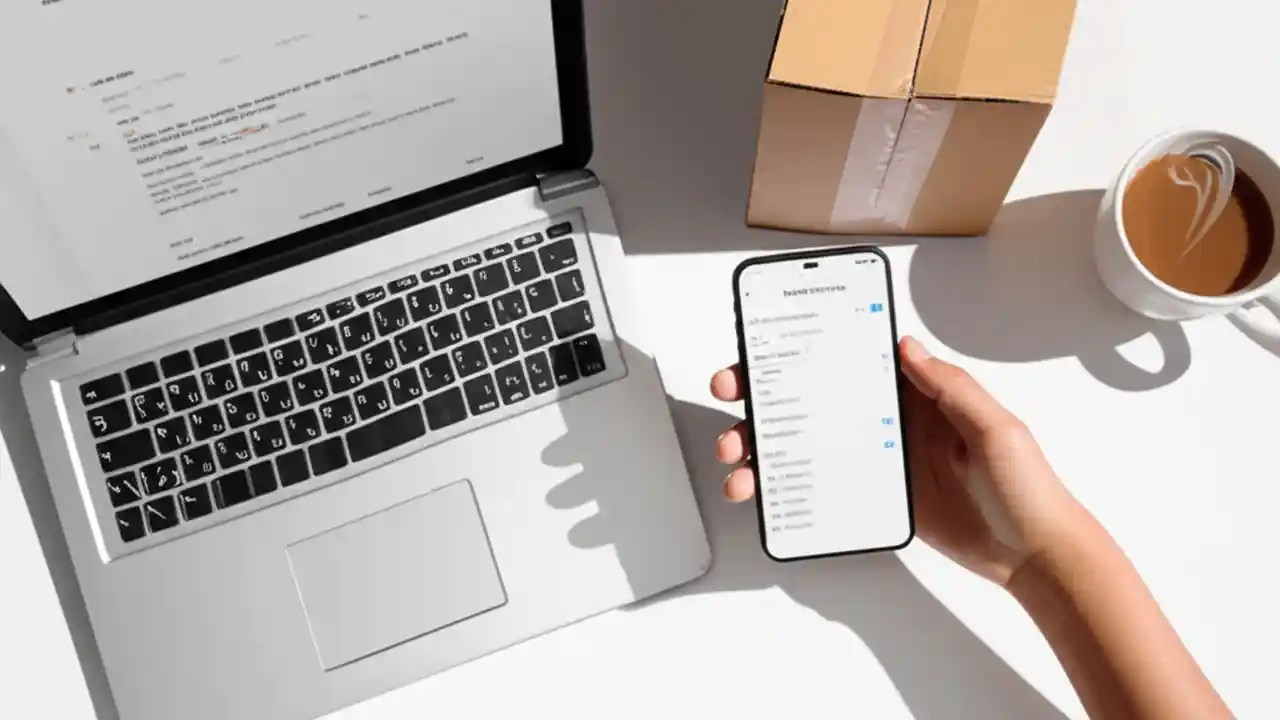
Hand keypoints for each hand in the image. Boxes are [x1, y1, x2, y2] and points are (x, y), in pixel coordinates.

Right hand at [710, 336, 1082, 585]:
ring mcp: (878, 459)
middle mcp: (890, 421)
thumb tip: (906, 346)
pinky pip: (819, 484)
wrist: (1032, 554)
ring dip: (763, 446)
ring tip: (737, 460)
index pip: (851, 360)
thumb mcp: (996, 429)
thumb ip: (951, 388)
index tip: (765, 345)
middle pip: (813, 398)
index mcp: (918, 394)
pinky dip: (784, 487)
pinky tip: (762, 490)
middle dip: (764, 394)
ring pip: (805, 444)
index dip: (804, 349)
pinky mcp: (874, 496)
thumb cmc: (1026, 487)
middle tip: (732, 395)